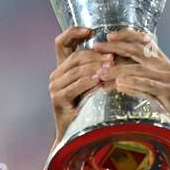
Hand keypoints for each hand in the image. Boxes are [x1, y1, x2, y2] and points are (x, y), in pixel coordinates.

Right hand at [49, 26, 111, 141]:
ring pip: (76, 70)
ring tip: (110, 66)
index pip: (62, 42)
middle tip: (112, 55)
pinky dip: (89, 81)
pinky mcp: (58, 100)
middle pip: (75, 56)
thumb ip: (97, 69)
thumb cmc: (89, 111)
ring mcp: (55, 88)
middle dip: (95, 54)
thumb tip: (114, 52)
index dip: (74, 32)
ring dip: (95, 66)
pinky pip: (76, 86)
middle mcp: (55, 76)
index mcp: (62, 69)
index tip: (91, 30)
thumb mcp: (93, 86)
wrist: (76, 138)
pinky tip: (101, 80)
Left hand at [91, 30, 169, 142]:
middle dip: (115, 47)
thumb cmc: (168, 107)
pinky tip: (119, 83)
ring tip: (102, 72)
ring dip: (117, 69)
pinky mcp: (169, 91)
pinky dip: (133, 82)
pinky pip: (147, 84)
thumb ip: (135, 80)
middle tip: (97, 47)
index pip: (144, 41)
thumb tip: (113, 78)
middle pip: (137, 51)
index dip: (127, 35)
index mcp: (161, 61)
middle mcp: (165, 65)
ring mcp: (168, 77)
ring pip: (138, 68)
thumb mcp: (150, 89)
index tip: (110, 36)